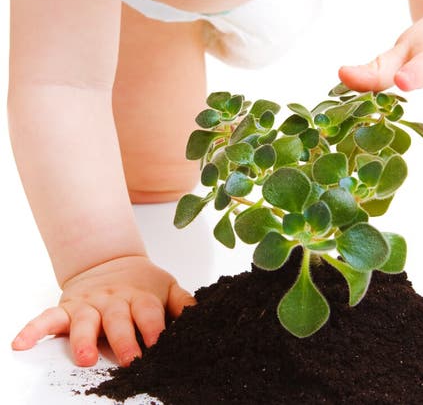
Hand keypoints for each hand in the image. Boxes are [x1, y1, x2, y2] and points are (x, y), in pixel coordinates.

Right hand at [11, 254, 195, 366]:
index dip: (155, 329)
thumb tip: (205, 318)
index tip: (159, 346)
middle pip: (118, 320)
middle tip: (129, 359)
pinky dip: (33, 329)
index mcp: (140, 297)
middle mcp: (113, 301)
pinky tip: (21, 343)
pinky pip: (47, 318)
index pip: (149, 314)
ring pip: (84, 321)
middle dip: (123, 340)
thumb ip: (184, 304)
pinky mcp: (67, 308)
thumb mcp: (167, 288)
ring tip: (86, 357)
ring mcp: (88, 304)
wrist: (109, 260)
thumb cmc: (141, 284)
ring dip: (83, 339)